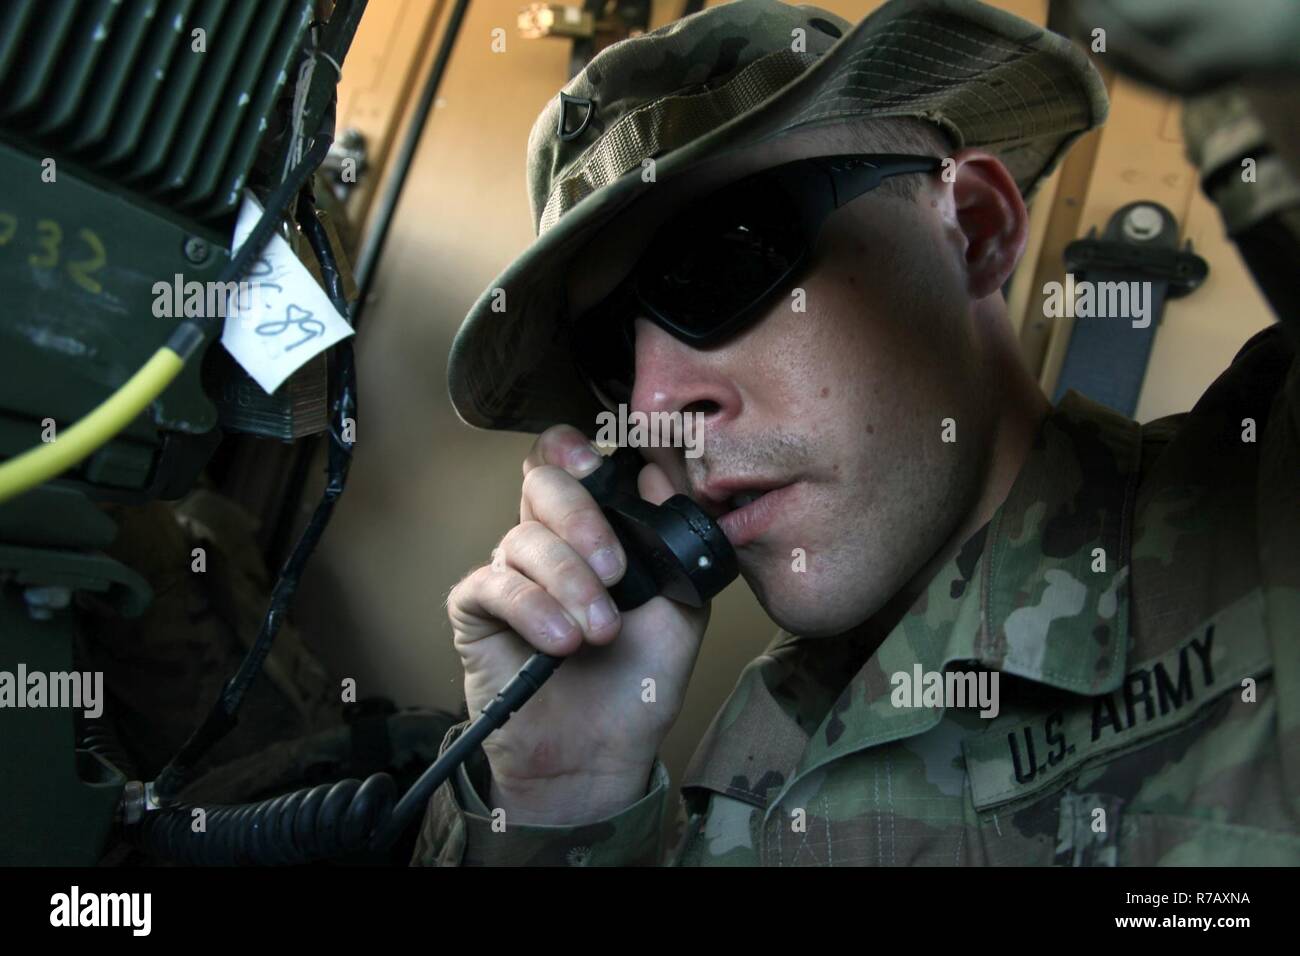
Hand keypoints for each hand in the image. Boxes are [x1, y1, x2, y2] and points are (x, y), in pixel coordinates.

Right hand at [445, 425, 708, 823]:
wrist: (601, 754)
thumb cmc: (639, 680)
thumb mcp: (682, 605)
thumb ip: (677, 540)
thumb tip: (659, 472)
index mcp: (594, 528)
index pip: (571, 462)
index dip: (576, 449)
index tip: (596, 462)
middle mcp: (548, 541)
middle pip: (543, 482)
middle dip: (582, 519)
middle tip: (616, 573)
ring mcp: (510, 572)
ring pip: (525, 537)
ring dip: (570, 582)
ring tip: (600, 632)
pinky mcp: (478, 611)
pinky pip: (495, 586)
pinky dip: (533, 608)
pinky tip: (561, 641)